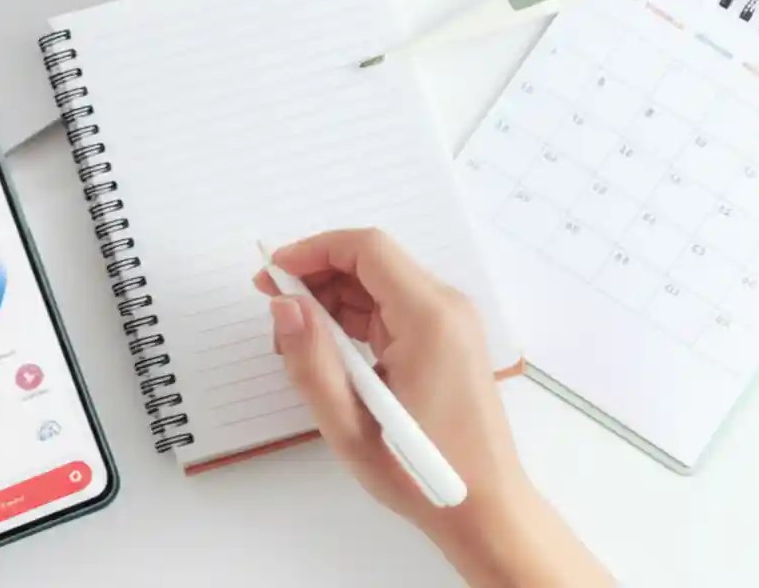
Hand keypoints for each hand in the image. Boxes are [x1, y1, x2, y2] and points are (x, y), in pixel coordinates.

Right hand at [254, 229, 610, 587]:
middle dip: (317, 275)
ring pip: (380, 285)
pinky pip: (393, 311)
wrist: (486, 510)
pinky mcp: (447, 343)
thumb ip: (311, 360)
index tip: (273, 273)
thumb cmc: (422, 475)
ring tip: (295, 341)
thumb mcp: (349, 425)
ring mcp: (451, 325)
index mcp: (430, 319)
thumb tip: (284, 305)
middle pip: (373, 262)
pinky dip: (354, 318)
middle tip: (274, 307)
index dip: (314, 250)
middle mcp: (447, 310)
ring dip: (332, 299)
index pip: (368, 249)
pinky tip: (327, 351)